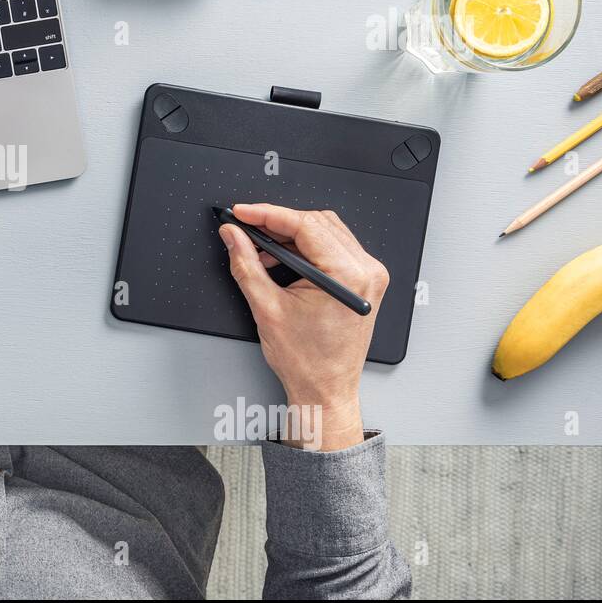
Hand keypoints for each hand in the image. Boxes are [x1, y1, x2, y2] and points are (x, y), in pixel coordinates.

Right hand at [218, 204, 389, 450]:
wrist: (326, 389)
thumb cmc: (306, 361)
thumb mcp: (266, 308)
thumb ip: (247, 264)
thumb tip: (233, 235)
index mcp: (346, 276)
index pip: (304, 225)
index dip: (267, 214)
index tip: (242, 213)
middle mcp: (365, 271)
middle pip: (317, 222)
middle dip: (278, 222)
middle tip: (246, 229)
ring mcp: (368, 275)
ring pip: (325, 231)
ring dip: (291, 234)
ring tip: (261, 249)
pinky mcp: (363, 280)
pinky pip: (333, 247)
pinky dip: (306, 247)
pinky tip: (283, 258)